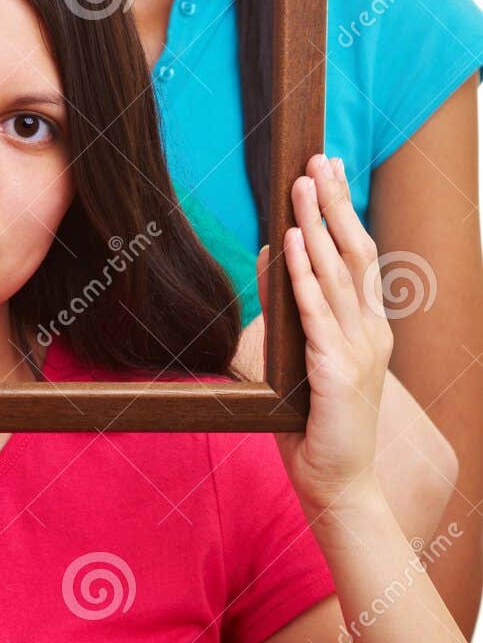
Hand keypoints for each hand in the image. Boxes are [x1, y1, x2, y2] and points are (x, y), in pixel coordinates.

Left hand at [257, 154, 392, 516]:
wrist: (338, 484)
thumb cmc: (316, 425)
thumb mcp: (300, 355)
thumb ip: (290, 307)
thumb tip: (271, 255)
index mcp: (369, 327)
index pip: (360, 255)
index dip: (345, 210)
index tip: (330, 170)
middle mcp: (371, 331)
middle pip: (356, 251)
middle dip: (335, 202)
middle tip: (319, 158)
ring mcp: (360, 349)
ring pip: (337, 272)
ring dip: (317, 224)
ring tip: (301, 184)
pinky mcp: (337, 369)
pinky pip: (317, 311)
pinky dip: (304, 274)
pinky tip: (294, 241)